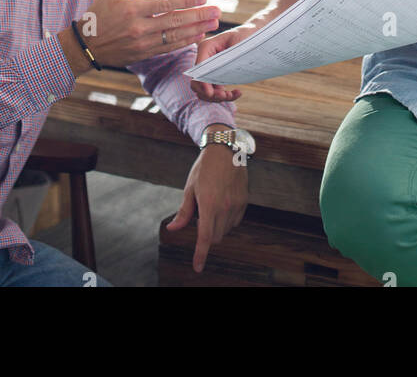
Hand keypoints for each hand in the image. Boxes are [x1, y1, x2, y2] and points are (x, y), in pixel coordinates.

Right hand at [78, 0, 220, 66]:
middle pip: (175, 21)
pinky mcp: (143, 55)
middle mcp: (139, 28)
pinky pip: (168, 48)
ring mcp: (142, 44)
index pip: (166, 4)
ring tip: (213, 24)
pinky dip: (185, 43)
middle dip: (198, 16)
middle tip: (217, 11)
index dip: (186, 1)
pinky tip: (197, 36)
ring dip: (197, 30)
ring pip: (175, 37)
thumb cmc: (100, 13)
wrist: (86, 45)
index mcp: (133, 10)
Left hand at [165, 143, 248, 272]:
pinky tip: (222, 203)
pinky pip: (235, 221)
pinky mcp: (244, 201)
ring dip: (217, 226)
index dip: (200, 255)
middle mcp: (225, 207)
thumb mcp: (190, 188)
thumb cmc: (204, 168)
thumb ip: (183, 212)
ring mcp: (236, 205)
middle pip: (215, 237)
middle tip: (200, 215)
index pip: (204, 237)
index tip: (197, 267)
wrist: (225, 148)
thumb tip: (172, 229)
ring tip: (211, 204)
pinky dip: (227, 220)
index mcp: (209, 204)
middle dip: (206, 235)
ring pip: (225, 230)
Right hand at [189, 23, 260, 102]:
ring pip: (206, 90)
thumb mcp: (237, 44)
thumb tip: (216, 73)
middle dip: (210, 93)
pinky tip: (237, 92)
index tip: (212, 93)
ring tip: (233, 94)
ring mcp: (209, 68)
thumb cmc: (246, 36)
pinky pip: (215, 91)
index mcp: (206, 48)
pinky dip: (225, 96)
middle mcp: (204, 58)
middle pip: (197, 83)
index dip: (202, 84)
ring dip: (218, 96)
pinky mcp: (217, 75)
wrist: (255, 35)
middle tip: (225, 95)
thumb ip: (225, 58)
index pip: (197, 70)